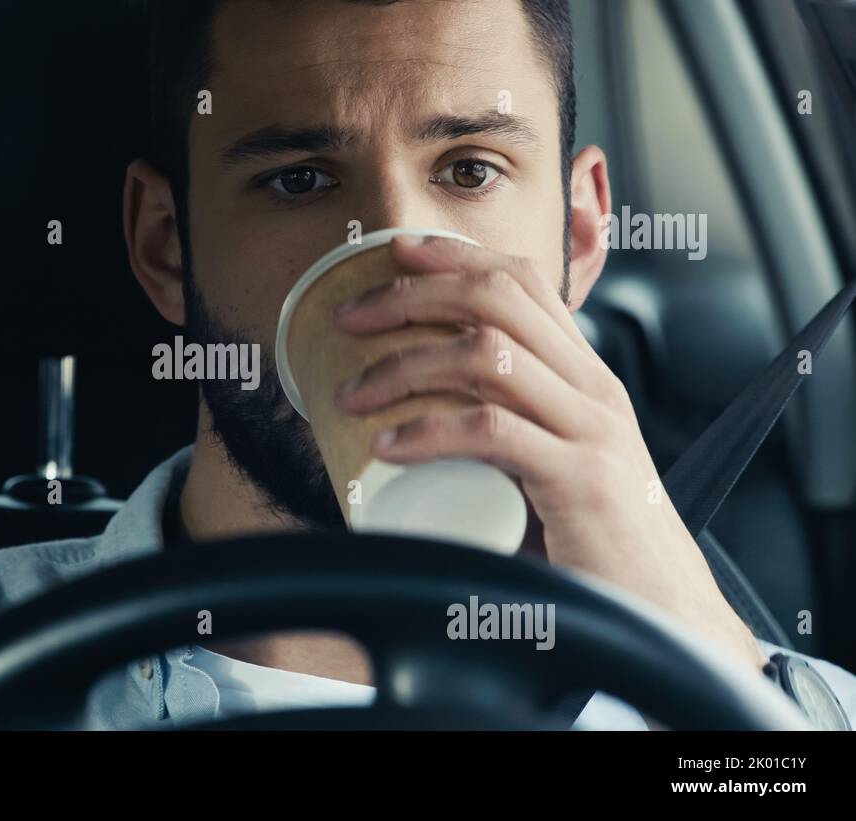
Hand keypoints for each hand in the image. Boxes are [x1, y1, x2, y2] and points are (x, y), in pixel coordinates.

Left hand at [331, 236, 766, 670]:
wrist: (661, 608)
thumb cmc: (591, 541)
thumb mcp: (548, 465)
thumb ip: (502, 435)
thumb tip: (413, 423)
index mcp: (586, 378)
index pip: (524, 283)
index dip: (457, 256)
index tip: (395, 252)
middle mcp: (594, 389)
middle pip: (497, 301)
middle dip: (413, 296)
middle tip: (349, 318)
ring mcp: (591, 430)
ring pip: (488, 356)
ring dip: (405, 364)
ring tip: (350, 393)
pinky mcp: (580, 480)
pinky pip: (493, 432)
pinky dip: (429, 432)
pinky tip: (386, 448)